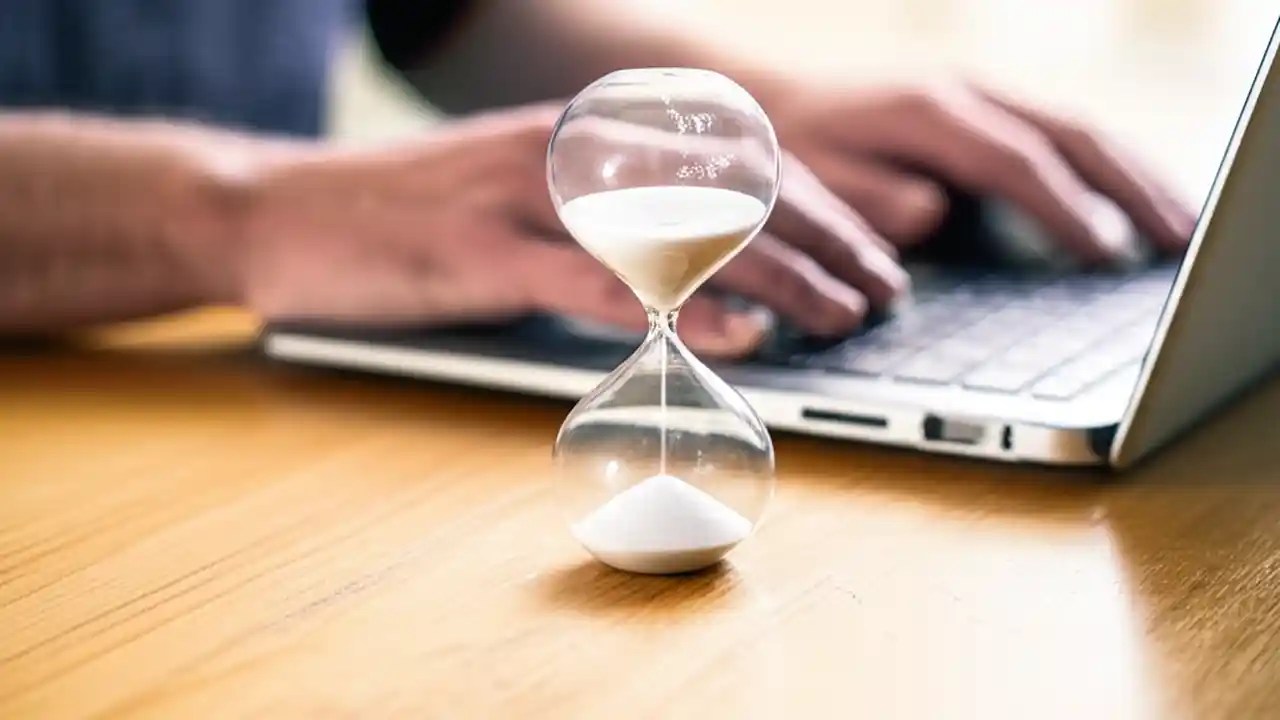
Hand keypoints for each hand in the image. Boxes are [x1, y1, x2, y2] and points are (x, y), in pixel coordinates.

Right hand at [241, 105, 911, 356]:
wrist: (279, 209)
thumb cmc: (409, 218)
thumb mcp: (522, 200)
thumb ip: (602, 219)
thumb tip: (697, 267)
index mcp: (585, 132)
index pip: (729, 158)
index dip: (815, 205)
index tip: (870, 252)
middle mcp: (568, 148)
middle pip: (726, 186)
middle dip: (821, 240)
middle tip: (881, 293)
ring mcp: (526, 195)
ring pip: (679, 228)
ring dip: (774, 274)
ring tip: (840, 317)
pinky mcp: (483, 251)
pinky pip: (600, 281)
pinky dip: (677, 308)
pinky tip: (736, 333)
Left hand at [769, 81, 1196, 260]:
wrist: (772, 96)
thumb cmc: (794, 150)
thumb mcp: (814, 180)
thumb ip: (869, 199)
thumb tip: (932, 213)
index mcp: (928, 113)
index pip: (1016, 161)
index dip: (1066, 207)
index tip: (1107, 251)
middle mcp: (967, 94)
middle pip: (1071, 135)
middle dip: (1131, 188)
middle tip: (1181, 241)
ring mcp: (984, 96)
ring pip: (1080, 128)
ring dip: (1136, 175)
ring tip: (1184, 226)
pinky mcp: (988, 108)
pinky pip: (1064, 132)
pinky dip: (1110, 166)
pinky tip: (1136, 199)